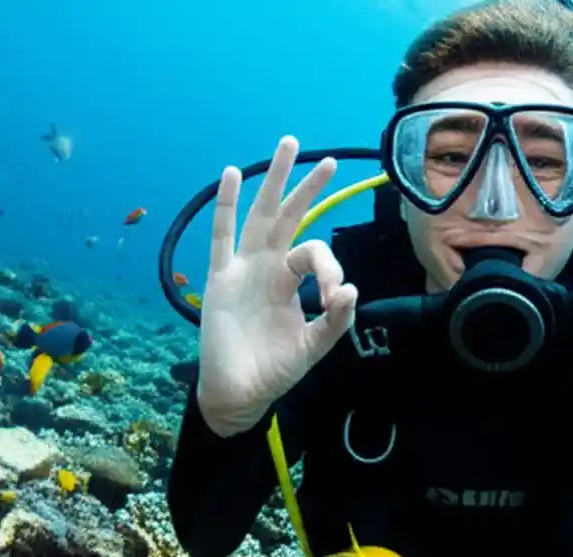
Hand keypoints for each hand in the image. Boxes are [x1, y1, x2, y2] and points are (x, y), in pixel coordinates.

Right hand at [196, 136, 358, 436]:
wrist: (239, 393)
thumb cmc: (275, 369)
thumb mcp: (314, 346)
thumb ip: (335, 321)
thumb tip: (353, 290)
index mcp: (290, 282)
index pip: (314, 253)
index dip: (331, 267)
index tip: (337, 295)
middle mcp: (267, 268)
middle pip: (289, 217)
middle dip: (306, 188)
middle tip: (328, 160)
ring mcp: (242, 269)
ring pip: (260, 216)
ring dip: (275, 182)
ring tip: (288, 146)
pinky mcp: (220, 279)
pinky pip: (221, 237)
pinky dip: (225, 205)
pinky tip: (232, 174)